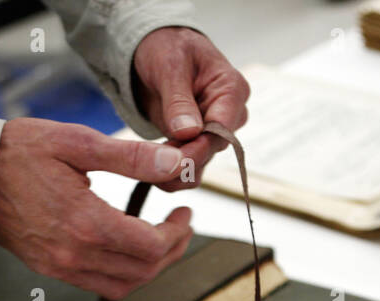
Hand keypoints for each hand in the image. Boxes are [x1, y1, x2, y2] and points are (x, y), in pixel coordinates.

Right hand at [0, 118, 193, 298]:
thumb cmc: (19, 152)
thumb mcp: (77, 142)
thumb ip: (129, 158)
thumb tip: (175, 167)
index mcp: (86, 223)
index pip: (151, 247)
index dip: (177, 233)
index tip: (184, 213)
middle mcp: (75, 255)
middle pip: (144, 271)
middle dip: (171, 250)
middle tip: (180, 226)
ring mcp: (61, 267)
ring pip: (124, 285)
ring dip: (150, 267)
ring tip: (161, 239)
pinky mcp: (50, 269)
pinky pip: (100, 285)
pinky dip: (124, 274)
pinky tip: (128, 249)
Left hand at [133, 27, 249, 190]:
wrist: (156, 52)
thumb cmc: (168, 48)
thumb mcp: (170, 65)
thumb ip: (179, 100)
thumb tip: (190, 132)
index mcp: (231, 89)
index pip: (224, 127)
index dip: (201, 144)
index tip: (177, 156)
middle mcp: (228, 114)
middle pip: (213, 149)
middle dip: (184, 159)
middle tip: (154, 165)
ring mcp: (213, 131)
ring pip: (201, 163)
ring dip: (175, 170)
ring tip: (148, 170)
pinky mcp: (196, 143)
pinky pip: (188, 166)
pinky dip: (170, 173)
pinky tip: (149, 171)